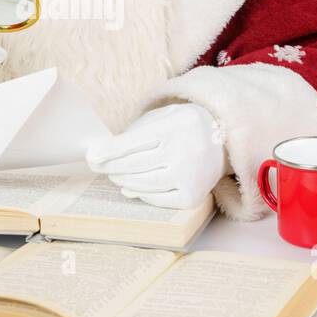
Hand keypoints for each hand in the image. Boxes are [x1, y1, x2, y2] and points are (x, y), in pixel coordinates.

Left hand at [85, 103, 227, 208]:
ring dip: (123, 180)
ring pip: (144, 183)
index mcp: (175, 127)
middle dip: (111, 166)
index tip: (93, 155)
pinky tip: (129, 188)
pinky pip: (158, 199)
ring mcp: (190, 176)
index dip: (109, 151)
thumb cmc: (184, 127)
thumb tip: (103, 151)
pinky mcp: (192, 196)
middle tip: (98, 165)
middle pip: (135, 164)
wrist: (224, 140)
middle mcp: (184, 152)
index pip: (134, 142)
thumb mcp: (164, 117)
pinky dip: (141, 194)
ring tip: (113, 175)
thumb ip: (136, 130)